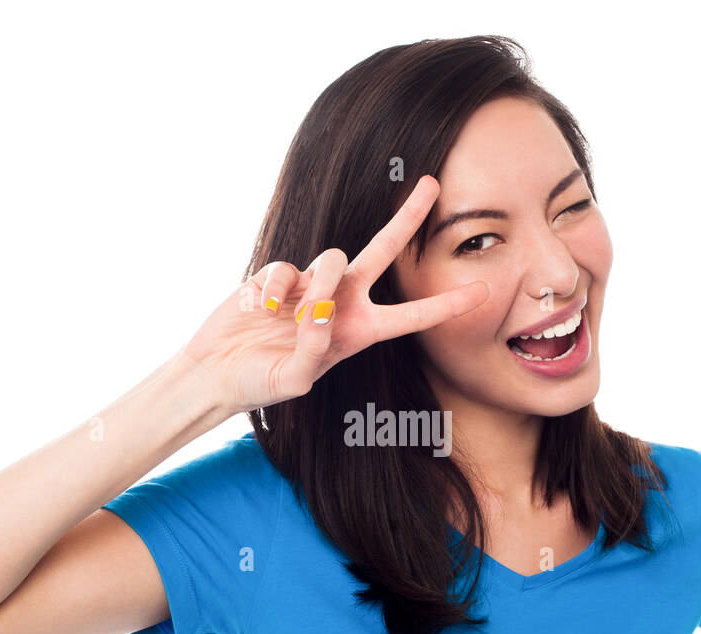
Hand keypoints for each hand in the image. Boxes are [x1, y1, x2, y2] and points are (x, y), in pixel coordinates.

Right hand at [182, 175, 489, 415]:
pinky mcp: (280, 274)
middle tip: (432, 184)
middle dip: (407, 217)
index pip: (411, 316)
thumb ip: (312, 352)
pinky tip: (259, 309)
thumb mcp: (292, 380)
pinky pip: (286, 268)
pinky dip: (272, 288)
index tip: (484, 292)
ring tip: (287, 317)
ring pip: (331, 259)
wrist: (217, 369)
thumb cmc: (259, 382)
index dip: (447, 305)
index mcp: (359, 332)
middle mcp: (342, 302)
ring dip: (315, 286)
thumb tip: (320, 314)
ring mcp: (312, 284)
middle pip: (383, 250)